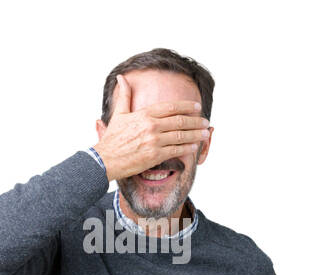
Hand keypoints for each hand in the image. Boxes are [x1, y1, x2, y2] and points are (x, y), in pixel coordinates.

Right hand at [92, 74, 208, 180]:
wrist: (103, 160)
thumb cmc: (111, 139)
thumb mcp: (118, 114)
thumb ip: (124, 95)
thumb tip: (122, 78)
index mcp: (144, 114)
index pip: (172, 107)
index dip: (187, 106)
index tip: (197, 107)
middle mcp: (151, 126)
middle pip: (181, 120)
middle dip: (196, 121)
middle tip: (205, 121)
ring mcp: (154, 141)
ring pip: (182, 135)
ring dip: (196, 134)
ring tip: (205, 133)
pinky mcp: (154, 155)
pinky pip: (176, 150)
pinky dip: (187, 148)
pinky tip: (194, 146)